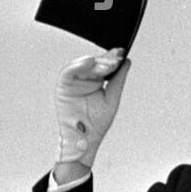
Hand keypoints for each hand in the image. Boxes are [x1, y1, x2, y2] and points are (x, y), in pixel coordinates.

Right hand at [54, 48, 129, 168]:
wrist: (86, 139)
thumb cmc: (97, 122)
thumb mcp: (112, 97)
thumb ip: (118, 79)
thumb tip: (127, 62)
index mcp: (96, 81)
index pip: (103, 65)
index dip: (112, 57)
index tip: (122, 52)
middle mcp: (84, 79)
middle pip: (94, 63)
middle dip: (106, 59)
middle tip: (117, 57)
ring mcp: (73, 81)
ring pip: (83, 65)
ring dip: (95, 63)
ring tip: (108, 64)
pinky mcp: (63, 86)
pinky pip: (68, 72)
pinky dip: (77, 65)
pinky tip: (88, 61)